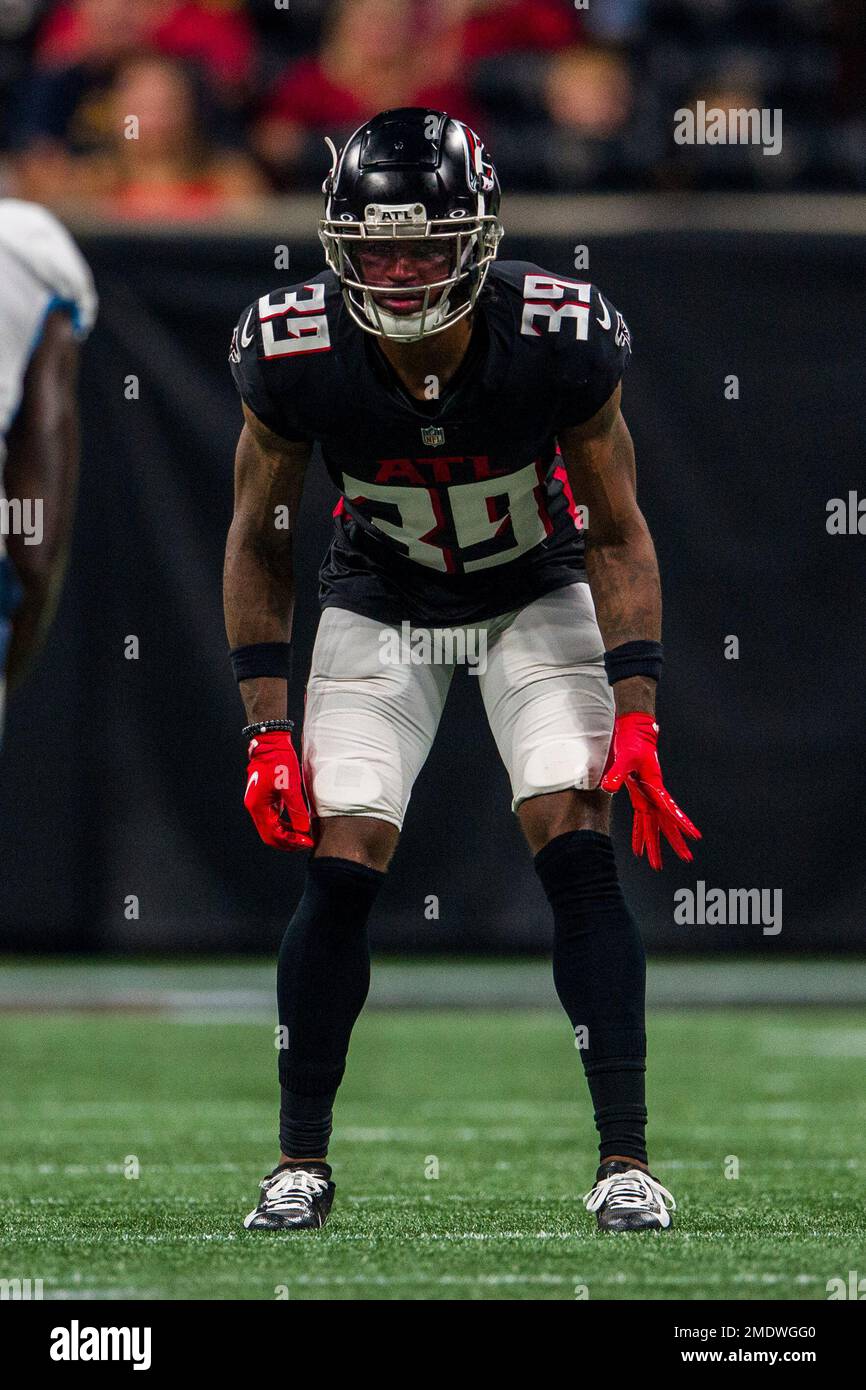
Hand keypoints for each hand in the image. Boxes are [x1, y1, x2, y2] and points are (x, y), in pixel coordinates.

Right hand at [244, 731, 312, 850]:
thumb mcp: (290, 786)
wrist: (270, 743)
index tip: (307, 842)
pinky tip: (297, 825)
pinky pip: (273, 818)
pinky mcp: (264, 798)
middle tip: (306, 843)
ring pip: (271, 828)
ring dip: (286, 835)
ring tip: (304, 836)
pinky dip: (284, 825)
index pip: (273, 834)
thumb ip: (297, 810)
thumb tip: (303, 830)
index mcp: (258, 806)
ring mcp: (258, 803)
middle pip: (270, 835)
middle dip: (288, 843)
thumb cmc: (279, 761)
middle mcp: (255, 807)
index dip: (291, 842)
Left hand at [601, 712, 699, 870]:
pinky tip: (638, 847)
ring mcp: (647, 794)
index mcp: (655, 785)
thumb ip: (617, 773)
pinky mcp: (638, 793)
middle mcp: (654, 793)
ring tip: (655, 864)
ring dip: (654, 842)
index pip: (670, 808)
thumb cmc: (631, 740)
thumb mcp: (623, 756)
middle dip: (674, 841)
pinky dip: (639, 832)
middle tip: (686, 858)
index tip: (695, 836)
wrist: (632, 728)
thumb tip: (608, 787)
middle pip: (665, 822)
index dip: (682, 822)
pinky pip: (641, 817)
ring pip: (653, 823)